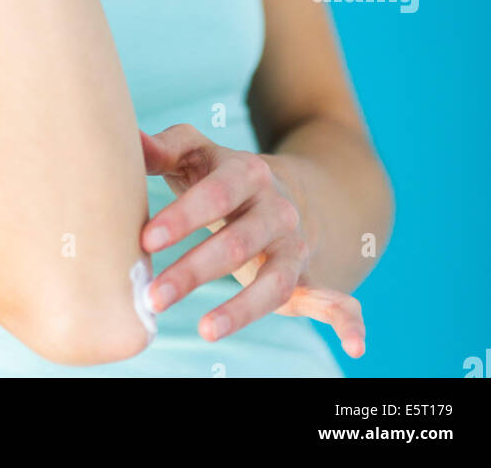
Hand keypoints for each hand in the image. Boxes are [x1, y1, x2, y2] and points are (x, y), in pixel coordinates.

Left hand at [139, 125, 365, 356]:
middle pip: (239, 242)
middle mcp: (276, 209)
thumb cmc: (218, 174)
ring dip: (241, 308)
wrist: (279, 190)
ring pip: (275, 280)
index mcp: (247, 172)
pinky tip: (355, 345)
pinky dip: (347, 320)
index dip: (183, 216)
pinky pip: (333, 300)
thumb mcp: (197, 152)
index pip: (217, 193)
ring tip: (204, 331)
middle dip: (194, 270)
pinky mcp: (305, 279)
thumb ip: (166, 148)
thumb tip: (135, 144)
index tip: (147, 240)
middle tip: (153, 296)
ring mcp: (294, 246)